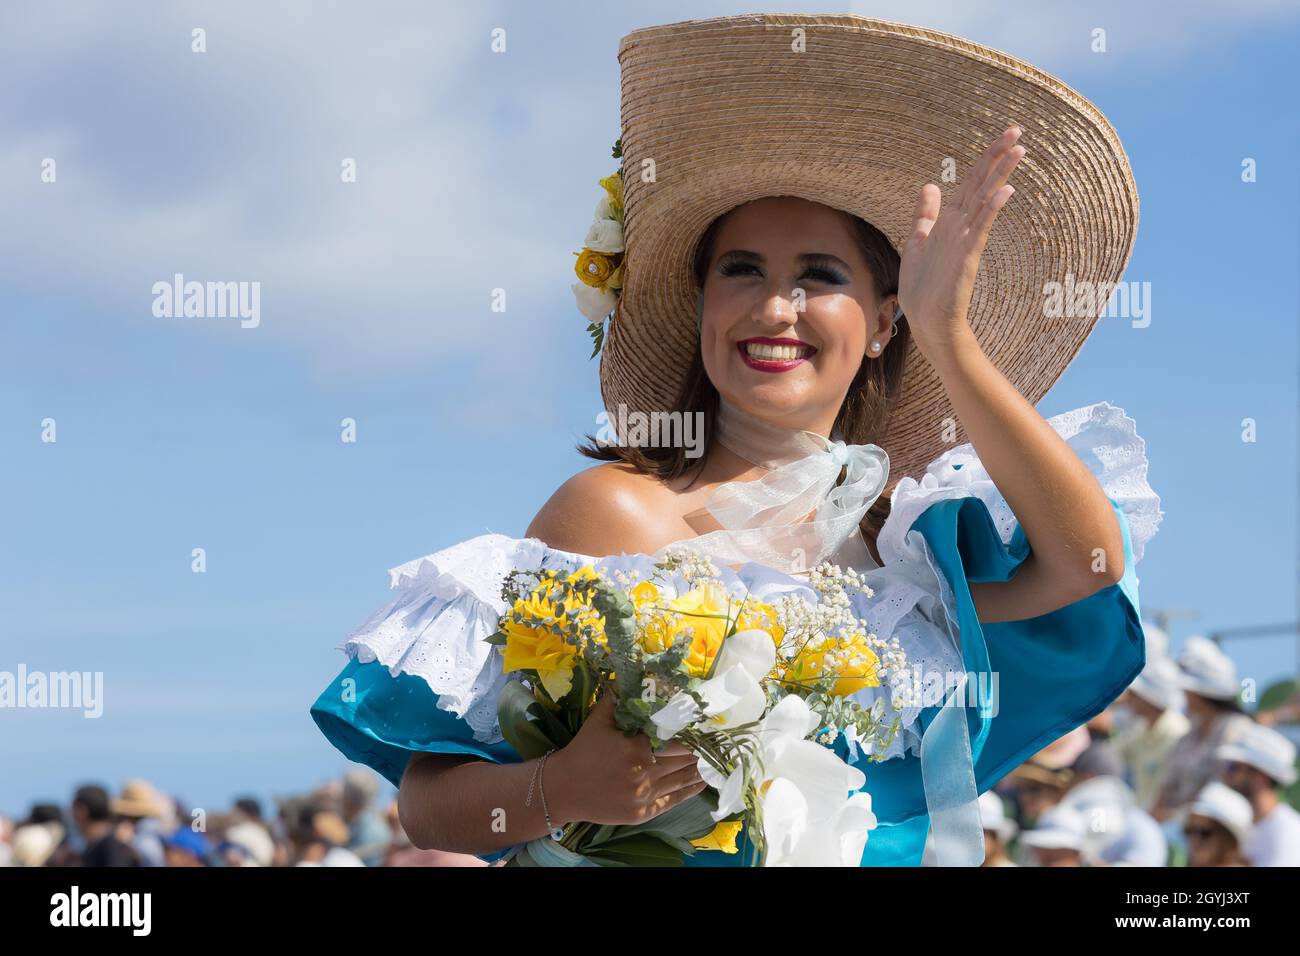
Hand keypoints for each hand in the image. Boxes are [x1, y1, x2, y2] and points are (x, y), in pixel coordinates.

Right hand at [547, 693, 706, 825]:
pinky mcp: (643, 813)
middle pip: (682, 758)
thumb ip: (616, 698)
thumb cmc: (583, 750)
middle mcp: (644, 772)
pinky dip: (690, 791)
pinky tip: (702, 782)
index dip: (691, 731)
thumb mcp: (598, 720)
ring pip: (681, 779)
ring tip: (715, 760)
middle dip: (699, 749)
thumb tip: (630, 675)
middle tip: (716, 741)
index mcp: (636, 747)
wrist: (564, 788)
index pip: (673, 736)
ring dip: (699, 769)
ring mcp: (644, 795)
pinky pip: (673, 800)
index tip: (705, 724)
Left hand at [897, 126, 1024, 360]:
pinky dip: (991, 211)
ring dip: (1000, 176)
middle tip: (1018, 131)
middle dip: (997, 158)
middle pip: (981, 185)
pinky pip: (980, 230)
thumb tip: (931, 185)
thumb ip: (925, 215)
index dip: (985, 159)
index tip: (1004, 136)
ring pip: (984, 201)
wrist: (927, 321)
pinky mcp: (966, 259)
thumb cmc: (923, 288)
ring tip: (1018, 150)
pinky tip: (1004, 192)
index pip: (971, 182)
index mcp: (950, 222)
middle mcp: (961, 227)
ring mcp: (965, 241)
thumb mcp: (917, 242)